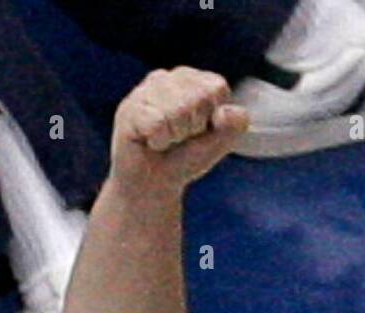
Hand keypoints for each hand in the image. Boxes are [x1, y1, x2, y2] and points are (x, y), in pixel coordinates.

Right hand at [110, 67, 249, 193]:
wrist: (154, 184)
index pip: (217, 89)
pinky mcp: (130, 106)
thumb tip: (225, 113)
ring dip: (174, 136)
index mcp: (196, 81)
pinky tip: (150, 141)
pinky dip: (158, 141)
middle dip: (193, 128)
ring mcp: (148, 89)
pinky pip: (156, 123)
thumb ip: (234, 125)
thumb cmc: (185, 158)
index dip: (212, 118)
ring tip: (165, 140)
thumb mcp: (219, 143)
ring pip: (177, 110)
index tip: (200, 131)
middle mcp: (171, 77)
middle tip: (179, 138)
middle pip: (198, 98)